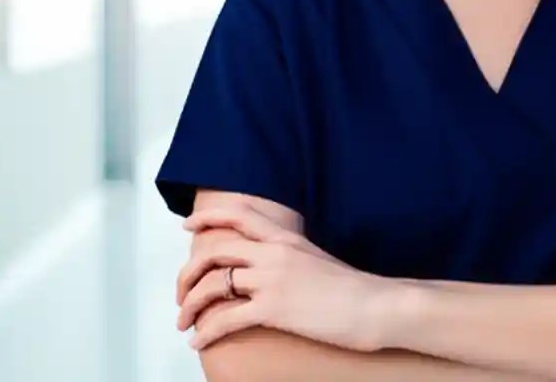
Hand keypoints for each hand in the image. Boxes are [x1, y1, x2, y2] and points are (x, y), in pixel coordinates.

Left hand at [176, 207, 393, 352]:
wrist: (374, 305)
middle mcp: (274, 253)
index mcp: (285, 238)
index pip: (239, 214)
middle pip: (214, 251)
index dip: (208, 217)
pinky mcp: (273, 308)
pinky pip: (226, 318)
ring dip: (190, 305)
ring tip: (185, 322)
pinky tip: (199, 342)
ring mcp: (272, 279)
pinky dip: (206, 331)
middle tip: (181, 293)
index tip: (188, 226)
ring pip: (214, 284)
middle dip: (188, 274)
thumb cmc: (353, 289)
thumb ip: (291, 257)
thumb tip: (273, 268)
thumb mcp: (317, 260)